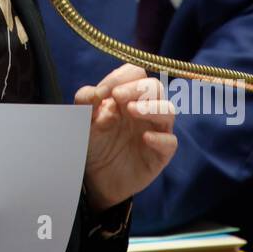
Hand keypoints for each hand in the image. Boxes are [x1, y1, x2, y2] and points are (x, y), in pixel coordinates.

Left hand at [77, 64, 176, 209]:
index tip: (105, 90)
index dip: (122, 77)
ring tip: (132, 111)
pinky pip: (170, 142)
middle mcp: (144, 109)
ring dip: (152, 107)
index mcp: (127, 96)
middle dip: (138, 88)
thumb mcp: (83, 119)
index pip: (136, 74)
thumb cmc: (93, 142)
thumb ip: (86, 99)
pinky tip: (145, 138)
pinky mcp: (160, 153)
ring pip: (168, 110)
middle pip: (155, 87)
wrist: (96, 178)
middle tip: (118, 96)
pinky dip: (160, 138)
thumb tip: (100, 90)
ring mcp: (155, 130)